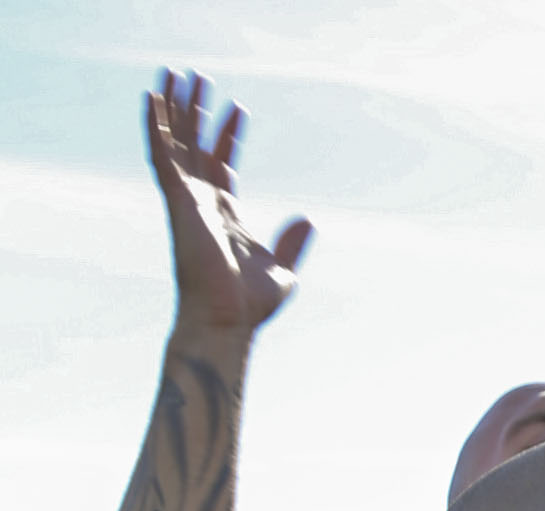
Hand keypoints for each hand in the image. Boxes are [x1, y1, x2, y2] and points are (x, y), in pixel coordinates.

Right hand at [147, 69, 312, 339]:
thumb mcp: (282, 270)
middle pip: (194, 146)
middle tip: (198, 78)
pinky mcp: (176, 200)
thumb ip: (292, 244)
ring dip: (175, 107)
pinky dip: (155, 125)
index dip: (228, 136)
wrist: (226, 320)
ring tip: (176, 72)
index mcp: (224, 215)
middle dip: (195, 112)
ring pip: (176, 142)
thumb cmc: (249, 306)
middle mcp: (201, 203)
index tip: (238, 109)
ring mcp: (186, 200)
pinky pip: (161, 154)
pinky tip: (152, 96)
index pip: (222, 165)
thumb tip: (308, 219)